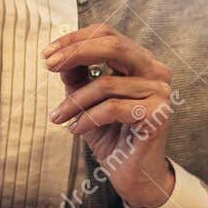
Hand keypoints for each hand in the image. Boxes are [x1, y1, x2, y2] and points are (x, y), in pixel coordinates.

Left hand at [44, 23, 176, 207]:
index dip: (75, 39)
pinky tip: (76, 129)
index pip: (107, 34)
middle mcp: (155, 70)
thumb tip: (59, 55)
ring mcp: (160, 91)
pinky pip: (113, 108)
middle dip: (75, 53)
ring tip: (58, 116)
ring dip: (75, 102)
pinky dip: (88, 118)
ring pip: (106, 83)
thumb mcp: (86, 99)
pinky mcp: (158, 113)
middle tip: (49, 66)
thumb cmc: (111, 134)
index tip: (48, 54)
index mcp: (139, 60)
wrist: (131, 173)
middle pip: (113, 45)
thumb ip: (77, 75)